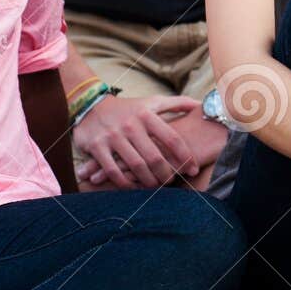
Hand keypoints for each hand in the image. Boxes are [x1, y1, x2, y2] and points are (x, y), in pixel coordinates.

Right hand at [73, 94, 200, 189]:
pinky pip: (113, 171)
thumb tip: (200, 105)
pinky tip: (134, 187)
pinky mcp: (96, 147)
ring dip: (149, 181)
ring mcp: (113, 137)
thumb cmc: (128, 107)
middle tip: (172, 181)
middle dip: (166, 174)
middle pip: (155, 157)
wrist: (90, 104)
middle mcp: (131, 125)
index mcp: (147, 114)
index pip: (172, 138)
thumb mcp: (151, 102)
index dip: (185, 156)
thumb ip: (176, 103)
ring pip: (136, 166)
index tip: (192, 169)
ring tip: (156, 186)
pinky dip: (125, 183)